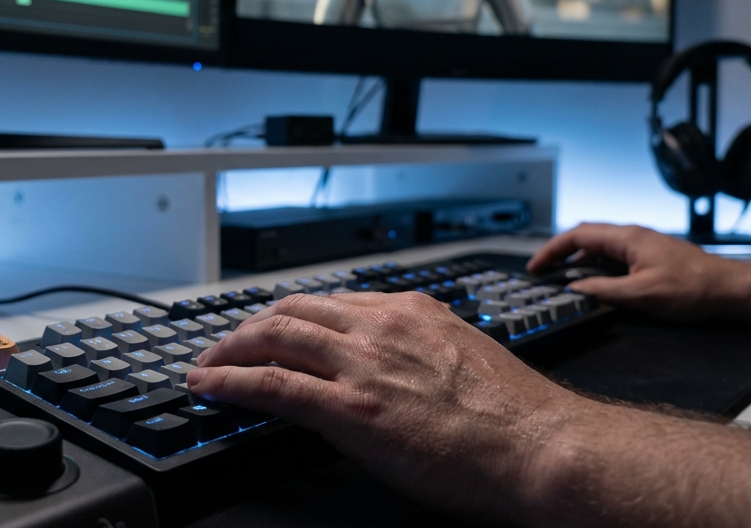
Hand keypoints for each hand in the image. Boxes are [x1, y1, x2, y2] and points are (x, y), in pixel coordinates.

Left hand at [187, 292, 588, 518]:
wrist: (542, 448)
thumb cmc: (517, 418)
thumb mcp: (464, 359)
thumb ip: (422, 351)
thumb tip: (398, 368)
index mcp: (411, 312)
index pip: (332, 302)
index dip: (292, 316)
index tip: (273, 328)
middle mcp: (381, 326)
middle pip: (293, 310)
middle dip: (251, 326)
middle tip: (227, 344)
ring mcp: (363, 365)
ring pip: (274, 337)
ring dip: (229, 349)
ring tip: (208, 365)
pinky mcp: (350, 409)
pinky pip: (270, 385)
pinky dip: (229, 381)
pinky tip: (208, 387)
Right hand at [527, 223, 744, 319]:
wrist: (730, 291)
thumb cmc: (692, 289)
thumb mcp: (641, 294)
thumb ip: (603, 291)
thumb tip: (575, 290)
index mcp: (627, 238)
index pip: (578, 236)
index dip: (552, 250)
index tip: (536, 267)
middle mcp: (633, 237)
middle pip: (587, 238)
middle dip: (561, 254)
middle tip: (544, 272)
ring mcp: (643, 247)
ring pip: (601, 250)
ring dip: (580, 263)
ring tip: (565, 282)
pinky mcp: (652, 259)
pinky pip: (616, 259)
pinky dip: (598, 269)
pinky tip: (597, 286)